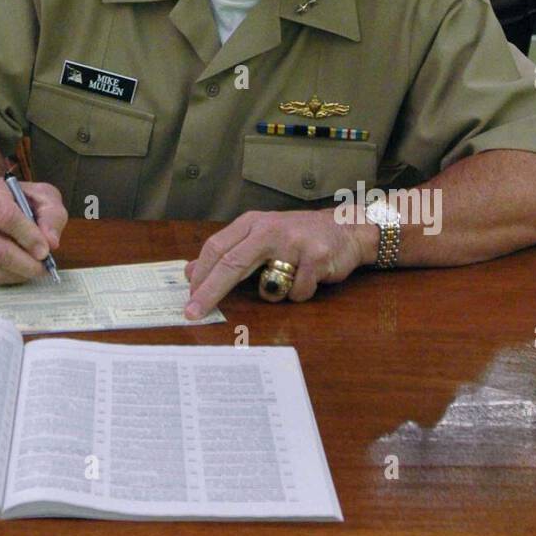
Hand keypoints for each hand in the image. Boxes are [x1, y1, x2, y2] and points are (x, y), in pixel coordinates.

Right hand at [0, 177, 67, 285]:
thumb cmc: (20, 200)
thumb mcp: (44, 197)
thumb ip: (52, 216)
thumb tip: (51, 242)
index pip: (6, 217)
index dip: (28, 237)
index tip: (45, 251)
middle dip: (26, 263)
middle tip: (44, 266)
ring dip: (19, 273)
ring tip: (35, 267)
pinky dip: (9, 277)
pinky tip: (21, 269)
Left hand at [183, 209, 371, 316]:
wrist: (347, 228)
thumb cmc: (297, 237)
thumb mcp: (258, 237)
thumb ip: (227, 253)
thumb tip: (189, 273)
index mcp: (251, 223)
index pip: (216, 248)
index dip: (200, 275)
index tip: (188, 298)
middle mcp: (269, 229)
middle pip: (231, 263)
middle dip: (210, 291)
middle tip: (194, 312)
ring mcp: (293, 242)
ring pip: (267, 286)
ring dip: (274, 293)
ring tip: (289, 278)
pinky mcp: (316, 258)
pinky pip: (296, 293)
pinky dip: (300, 293)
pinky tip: (310, 277)